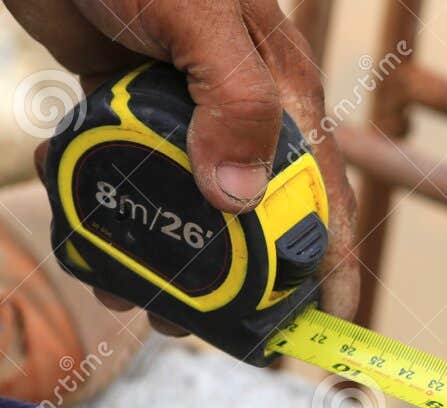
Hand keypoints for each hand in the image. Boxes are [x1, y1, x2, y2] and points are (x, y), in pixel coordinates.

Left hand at [5, 0, 359, 319]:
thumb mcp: (199, 18)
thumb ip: (232, 102)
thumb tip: (240, 199)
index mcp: (282, 90)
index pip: (322, 190)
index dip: (332, 260)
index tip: (332, 321)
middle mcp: (242, 110)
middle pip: (256, 215)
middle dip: (237, 279)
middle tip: (204, 326)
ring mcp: (185, 114)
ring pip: (191, 207)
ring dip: (169, 259)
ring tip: (141, 301)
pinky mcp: (130, 109)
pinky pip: (134, 182)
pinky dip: (120, 219)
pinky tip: (101, 249)